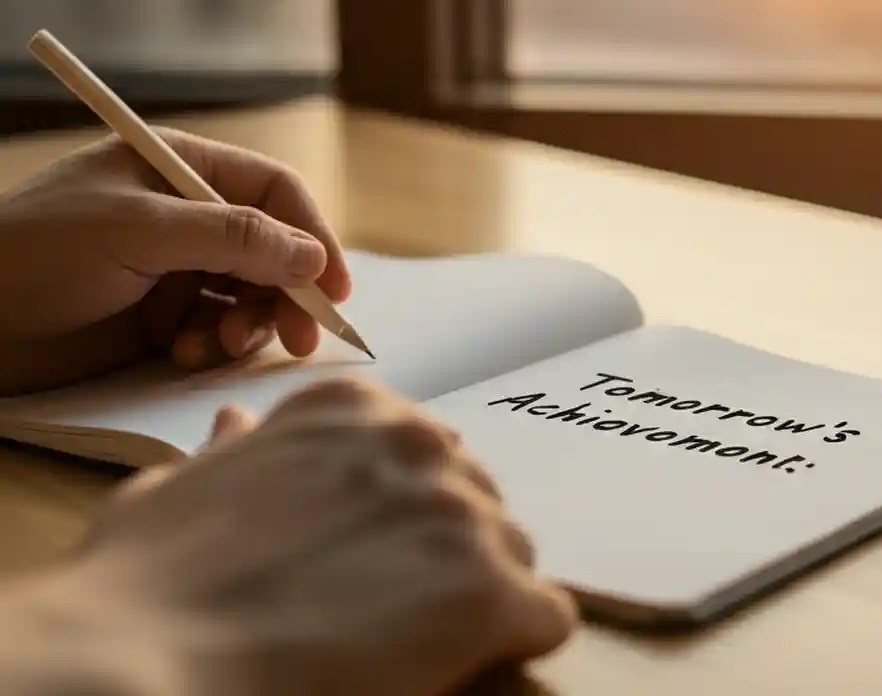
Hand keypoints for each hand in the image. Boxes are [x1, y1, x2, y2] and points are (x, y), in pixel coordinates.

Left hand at [0, 129, 350, 394]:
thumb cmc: (35, 254)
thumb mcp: (138, 232)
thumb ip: (232, 239)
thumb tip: (315, 258)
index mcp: (179, 169)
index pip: (274, 191)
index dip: (312, 235)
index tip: (335, 288)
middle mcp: (185, 215)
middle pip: (274, 249)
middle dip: (287, 293)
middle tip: (300, 338)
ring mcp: (175, 268)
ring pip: (253, 296)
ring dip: (249, 327)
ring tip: (219, 350)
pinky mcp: (161, 317)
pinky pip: (219, 330)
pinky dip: (214, 347)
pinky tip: (183, 356)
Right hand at [5, 378, 575, 695]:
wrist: (145, 663)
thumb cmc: (143, 586)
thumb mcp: (181, 491)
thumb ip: (238, 456)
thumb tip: (240, 427)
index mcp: (351, 409)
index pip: (422, 451)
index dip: (400, 511)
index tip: (365, 554)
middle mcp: (420, 443)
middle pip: (476, 500)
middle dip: (446, 550)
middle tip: (391, 605)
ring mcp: (463, 514)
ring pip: (515, 555)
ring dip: (480, 596)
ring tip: (417, 639)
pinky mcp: (493, 592)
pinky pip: (547, 614)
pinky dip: (516, 641)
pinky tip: (465, 660)